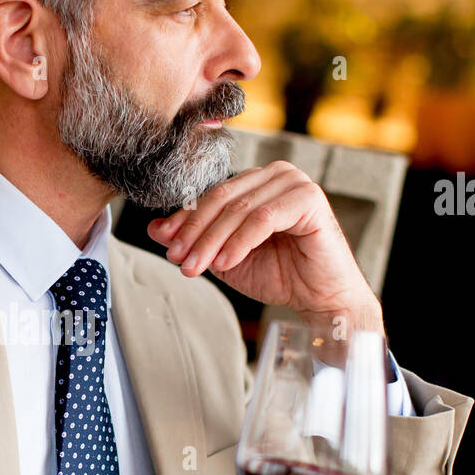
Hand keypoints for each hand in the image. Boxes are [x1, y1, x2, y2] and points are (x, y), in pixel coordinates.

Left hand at [146, 162, 383, 333]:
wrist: (320, 299)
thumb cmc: (280, 276)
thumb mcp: (225, 258)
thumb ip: (195, 240)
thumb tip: (154, 229)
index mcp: (257, 182)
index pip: (212, 195)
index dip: (185, 220)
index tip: (166, 244)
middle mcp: (276, 175)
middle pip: (222, 199)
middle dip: (195, 233)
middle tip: (178, 260)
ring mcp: (295, 183)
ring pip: (239, 209)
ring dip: (212, 240)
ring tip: (196, 267)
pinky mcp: (310, 199)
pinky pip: (264, 218)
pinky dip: (240, 241)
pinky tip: (225, 262)